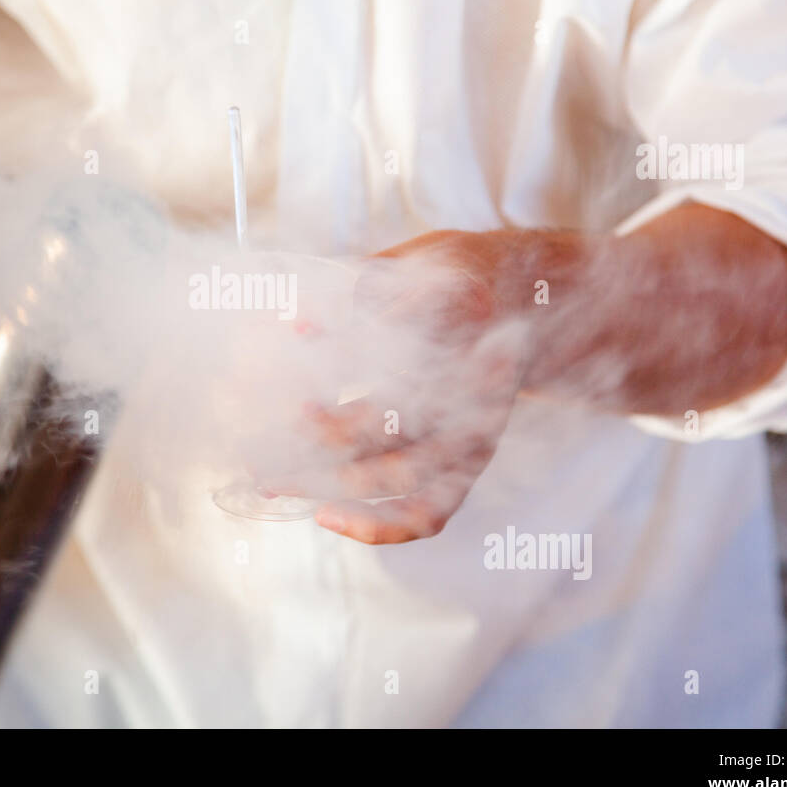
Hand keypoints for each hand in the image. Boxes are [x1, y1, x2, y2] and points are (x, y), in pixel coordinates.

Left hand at [257, 230, 534, 543]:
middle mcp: (474, 381)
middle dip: (312, 430)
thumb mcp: (416, 260)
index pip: (391, 336)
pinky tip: (327, 513)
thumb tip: (294, 323)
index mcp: (462, 318)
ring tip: (270, 478)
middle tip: (254, 432)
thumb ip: (361, 286)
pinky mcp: (471, 462)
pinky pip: (431, 512)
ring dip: (328, 480)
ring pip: (397, 473)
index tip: (287, 337)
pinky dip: (380, 526)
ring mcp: (476, 430)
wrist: (532, 301)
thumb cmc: (457, 278)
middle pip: (385, 420)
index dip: (333, 340)